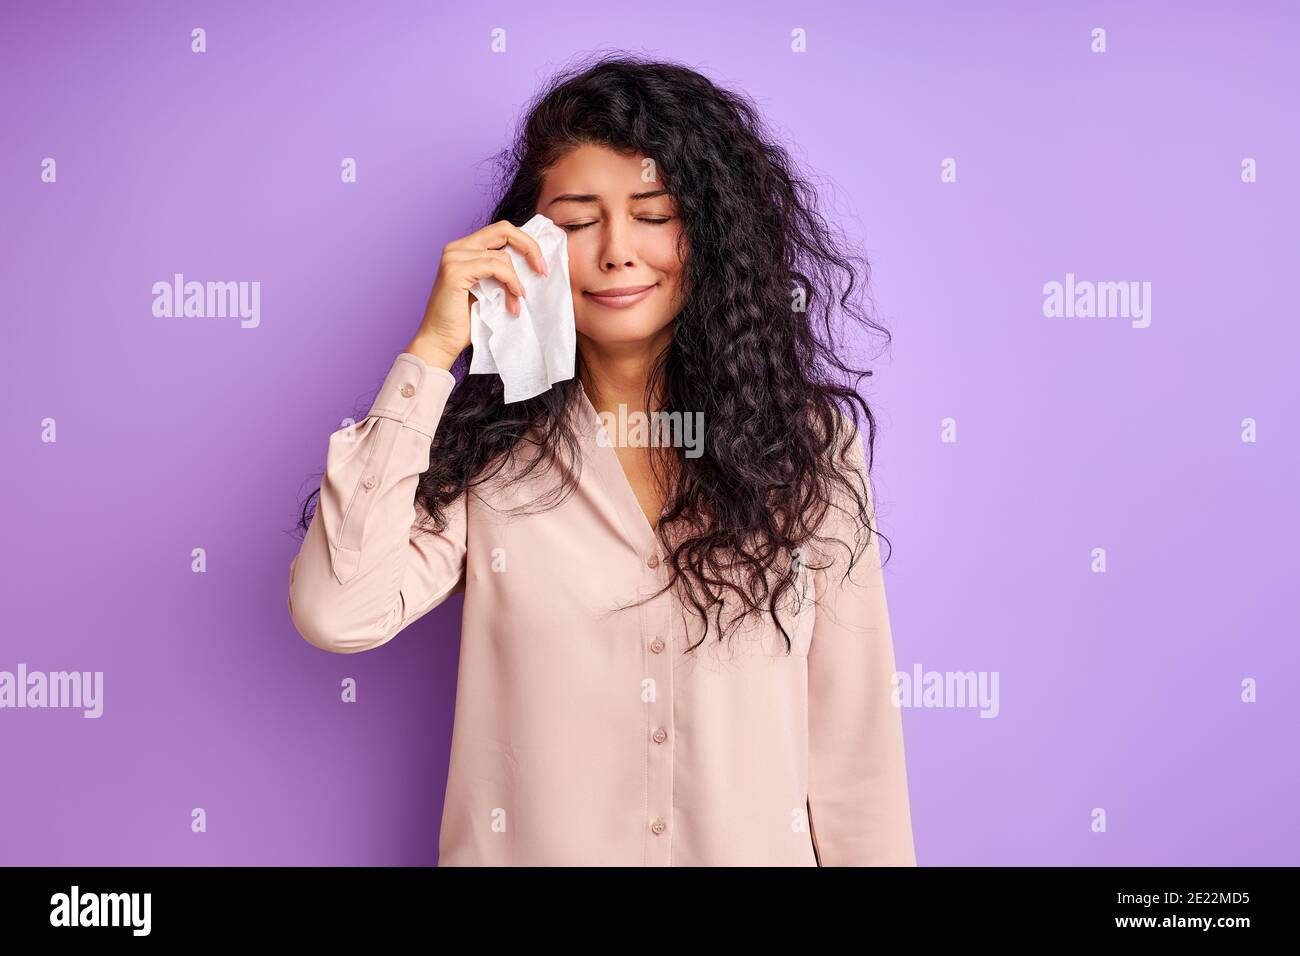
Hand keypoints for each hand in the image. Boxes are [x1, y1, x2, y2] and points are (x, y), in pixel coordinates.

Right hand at [406, 220, 549, 369]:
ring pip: (502, 255)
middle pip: (504, 229)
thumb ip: (503, 273)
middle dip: (529, 247)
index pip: (501, 231)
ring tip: (517, 302)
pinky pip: (494, 266)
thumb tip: (533, 263)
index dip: (526, 244)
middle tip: (542, 270)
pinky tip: (514, 298)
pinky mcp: (455, 271)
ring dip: (516, 281)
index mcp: (465, 249)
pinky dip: (510, 281)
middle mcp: (457, 248)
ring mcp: (454, 257)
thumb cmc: (466, 321)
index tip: (541, 266)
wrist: (442, 341)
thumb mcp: (491, 290)